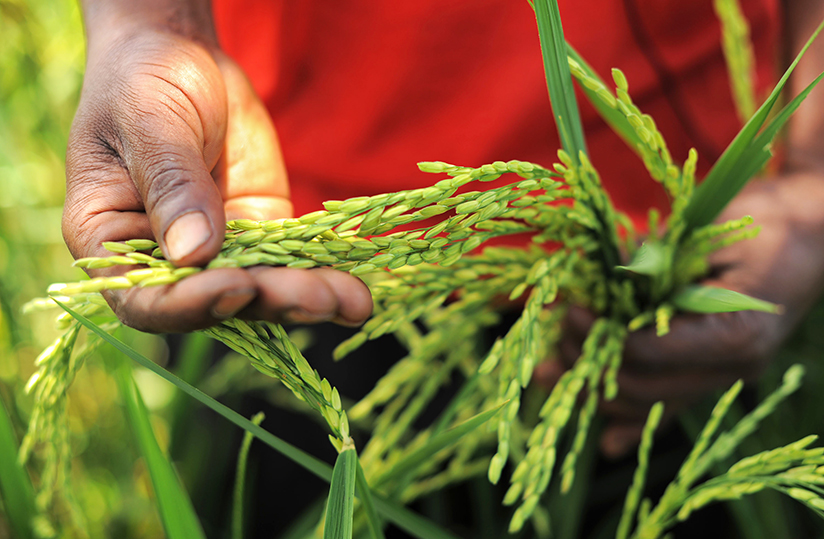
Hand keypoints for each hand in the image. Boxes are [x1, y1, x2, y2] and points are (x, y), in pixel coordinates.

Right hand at [63, 25, 371, 331]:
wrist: (181, 57)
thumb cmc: (141, 82)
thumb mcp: (148, 122)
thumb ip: (171, 185)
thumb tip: (195, 252)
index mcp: (110, 245)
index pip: (147, 298)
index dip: (190, 304)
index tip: (236, 287)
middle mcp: (165, 261)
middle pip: (217, 301)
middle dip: (270, 301)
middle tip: (317, 298)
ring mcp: (218, 250)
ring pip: (262, 289)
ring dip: (307, 298)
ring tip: (352, 302)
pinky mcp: (260, 232)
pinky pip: (291, 261)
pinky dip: (324, 275)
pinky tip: (357, 295)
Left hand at [535, 171, 823, 457]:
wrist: (807, 236)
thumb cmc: (764, 224)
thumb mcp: (707, 232)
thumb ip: (653, 260)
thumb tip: (595, 273)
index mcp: (735, 334)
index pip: (652, 353)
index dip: (602, 336)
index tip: (570, 310)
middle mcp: (730, 370)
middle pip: (642, 389)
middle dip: (589, 361)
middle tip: (559, 328)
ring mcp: (720, 377)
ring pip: (648, 405)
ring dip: (595, 392)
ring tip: (551, 372)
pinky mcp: (708, 373)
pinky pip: (668, 406)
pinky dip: (635, 423)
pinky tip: (609, 444)